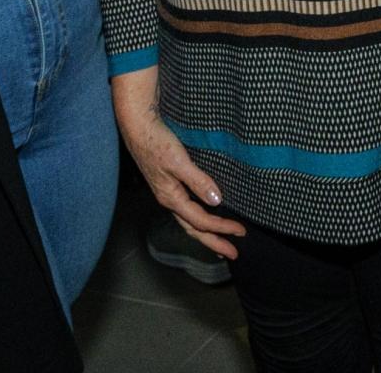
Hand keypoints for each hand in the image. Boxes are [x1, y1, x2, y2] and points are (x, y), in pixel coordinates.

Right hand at [111, 70, 246, 259]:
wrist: (139, 128)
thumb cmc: (157, 143)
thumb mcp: (179, 161)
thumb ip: (198, 181)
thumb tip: (216, 201)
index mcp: (172, 198)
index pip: (201, 221)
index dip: (222, 228)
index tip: (241, 232)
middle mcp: (169, 200)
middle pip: (193, 229)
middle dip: (213, 241)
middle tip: (233, 253)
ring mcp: (168, 194)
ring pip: (189, 221)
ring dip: (206, 233)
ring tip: (220, 243)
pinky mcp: (169, 185)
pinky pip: (186, 210)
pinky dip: (199, 219)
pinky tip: (205, 215)